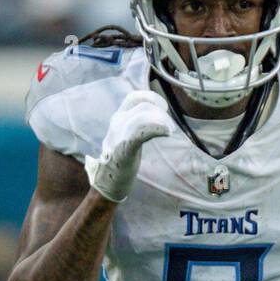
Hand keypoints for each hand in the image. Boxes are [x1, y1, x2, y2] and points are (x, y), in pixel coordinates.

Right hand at [84, 89, 176, 203]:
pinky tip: (167, 133)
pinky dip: (158, 129)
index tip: (163, 108)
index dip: (151, 98)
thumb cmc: (122, 160)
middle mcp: (117, 123)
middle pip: (143, 106)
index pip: (134, 97)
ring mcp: (119, 135)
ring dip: (162, 121)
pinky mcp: (124, 148)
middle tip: (171, 127)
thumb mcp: (127, 137)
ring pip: (143, 116)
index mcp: (118, 118)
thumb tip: (156, 117)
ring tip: (170, 131)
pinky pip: (142, 131)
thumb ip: (136, 125)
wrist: (108, 182)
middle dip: (162, 113)